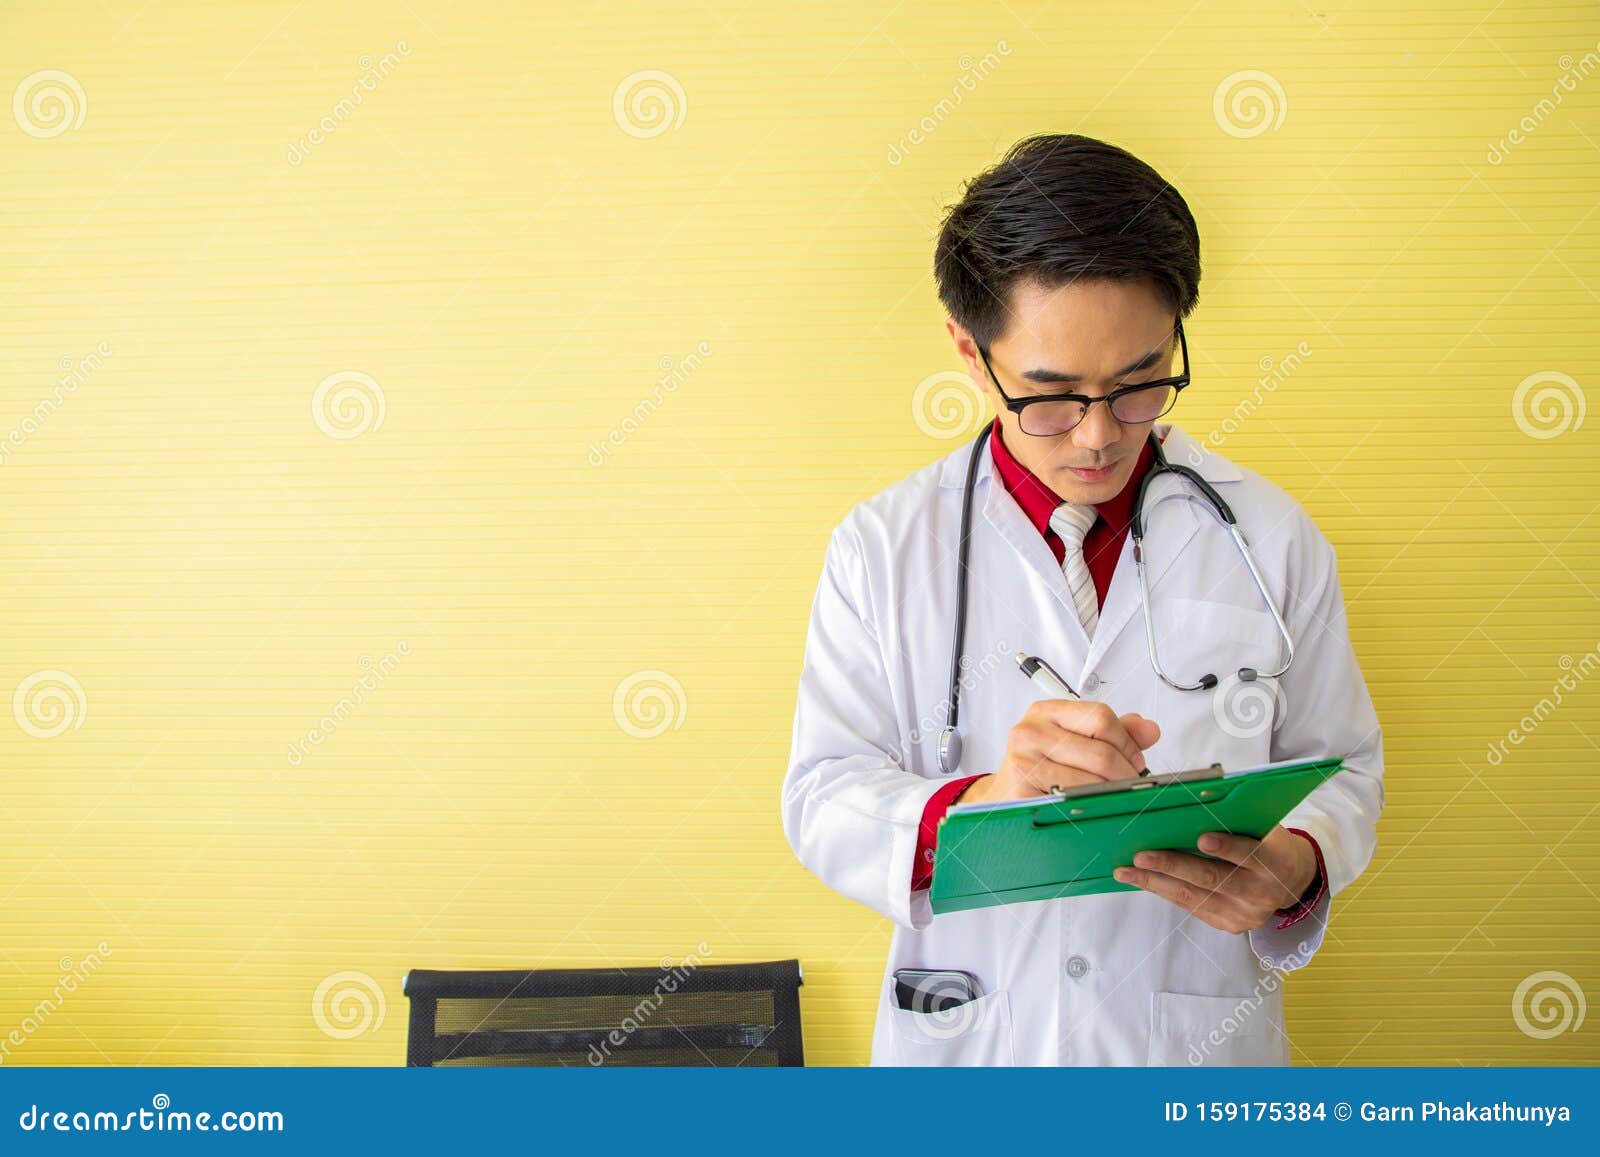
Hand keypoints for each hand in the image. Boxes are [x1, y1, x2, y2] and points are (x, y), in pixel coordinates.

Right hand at [958, 700, 1160, 804]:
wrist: (1004, 799)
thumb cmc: (1041, 770)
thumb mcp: (1075, 742)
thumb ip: (1115, 733)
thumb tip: (1149, 729)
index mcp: (1046, 712)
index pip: (1101, 716)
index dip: (1127, 742)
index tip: (1136, 761)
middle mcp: (1030, 731)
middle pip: (1100, 751)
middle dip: (1126, 774)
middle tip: (1132, 787)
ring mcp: (1023, 760)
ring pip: (1091, 780)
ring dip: (1112, 795)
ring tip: (1115, 800)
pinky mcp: (1021, 790)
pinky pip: (1072, 802)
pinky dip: (1091, 808)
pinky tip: (1094, 809)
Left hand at [1111, 826, 1318, 933]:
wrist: (1291, 881)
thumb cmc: (1268, 842)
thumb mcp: (1264, 828)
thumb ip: (1238, 822)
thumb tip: (1192, 805)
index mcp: (1275, 864)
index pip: (1251, 856)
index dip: (1227, 848)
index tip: (1202, 839)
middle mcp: (1261, 893)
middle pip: (1213, 879)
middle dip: (1173, 867)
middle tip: (1141, 856)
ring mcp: (1244, 914)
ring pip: (1194, 897)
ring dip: (1155, 883)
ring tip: (1126, 871)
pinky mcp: (1228, 924)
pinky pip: (1190, 907)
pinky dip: (1163, 891)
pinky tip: (1141, 880)